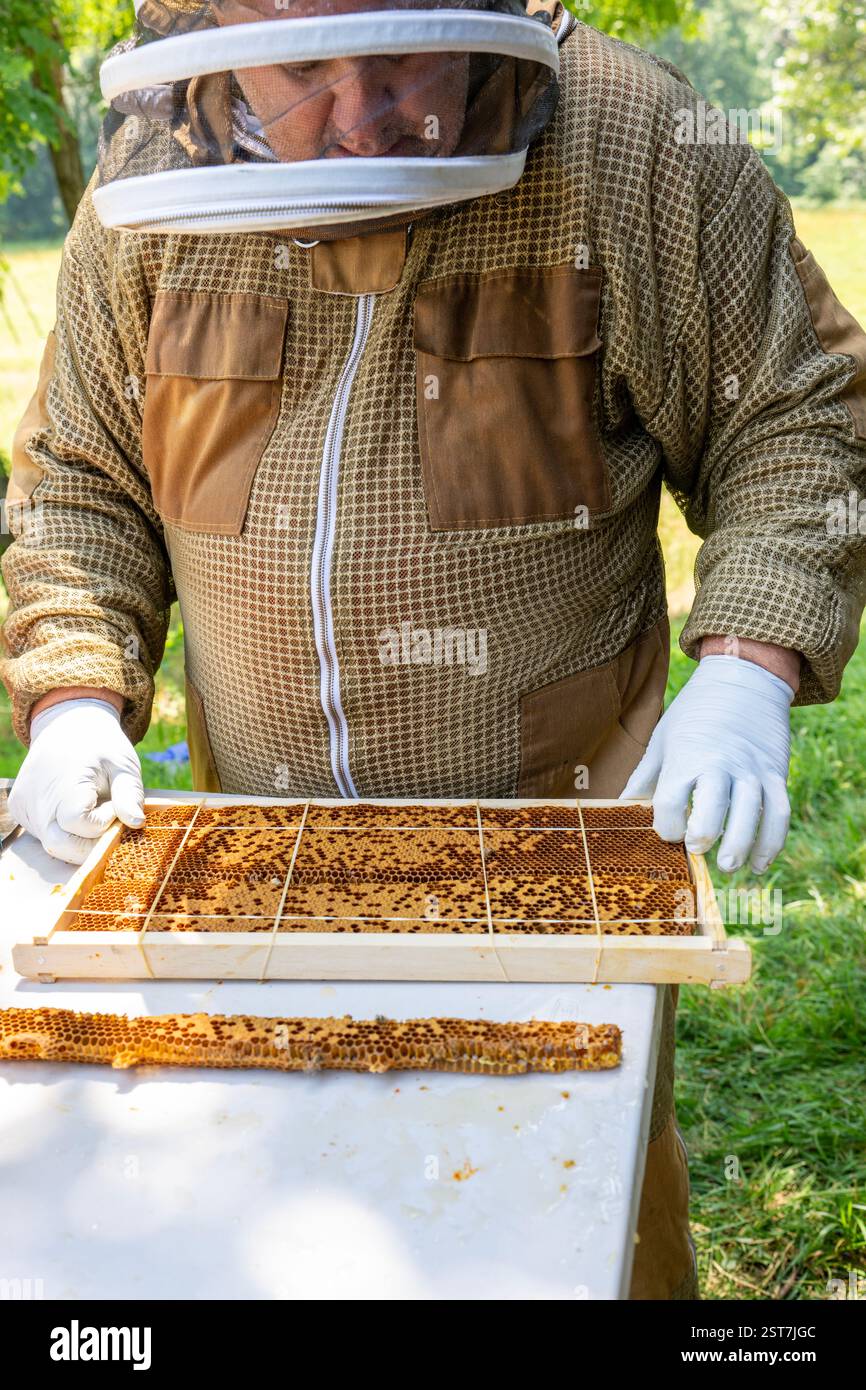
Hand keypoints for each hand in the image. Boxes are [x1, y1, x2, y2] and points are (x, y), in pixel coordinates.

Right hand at [9, 698, 143, 864]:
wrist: (67, 725)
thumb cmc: (101, 747)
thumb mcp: (124, 765)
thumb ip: (130, 795)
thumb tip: (136, 823)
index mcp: (64, 782)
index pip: (79, 823)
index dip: (103, 822)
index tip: (113, 805)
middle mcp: (37, 798)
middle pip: (62, 845)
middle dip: (91, 843)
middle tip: (107, 817)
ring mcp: (24, 806)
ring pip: (53, 843)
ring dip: (78, 837)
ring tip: (91, 809)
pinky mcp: (20, 810)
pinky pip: (43, 834)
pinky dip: (63, 830)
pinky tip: (73, 808)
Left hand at [620, 655, 793, 872]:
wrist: (744, 678)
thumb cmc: (694, 713)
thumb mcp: (662, 739)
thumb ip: (644, 779)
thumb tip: (617, 809)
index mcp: (686, 757)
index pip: (672, 801)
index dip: (667, 825)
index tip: (667, 832)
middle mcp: (721, 764)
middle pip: (714, 809)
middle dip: (704, 837)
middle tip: (698, 852)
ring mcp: (752, 769)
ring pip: (752, 816)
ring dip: (742, 848)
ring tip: (728, 867)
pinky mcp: (776, 773)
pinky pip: (779, 813)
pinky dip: (772, 843)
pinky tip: (759, 864)